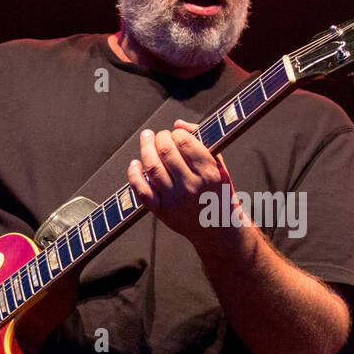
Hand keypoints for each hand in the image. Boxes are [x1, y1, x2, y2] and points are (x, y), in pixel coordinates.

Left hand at [127, 119, 249, 254]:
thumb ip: (203, 142)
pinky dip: (134, 174)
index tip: (175, 133)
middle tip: (159, 136)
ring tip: (146, 140)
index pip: (185, 142)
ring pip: (152, 167)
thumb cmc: (218, 193)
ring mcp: (175, 200)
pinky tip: (134, 164)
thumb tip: (179, 124)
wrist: (217, 230)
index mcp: (208, 173)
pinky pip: (142, 190)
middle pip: (166, 151)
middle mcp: (191, 186)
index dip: (176, 133)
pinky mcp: (162, 212)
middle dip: (159, 137)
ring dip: (145, 148)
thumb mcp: (220, 166)